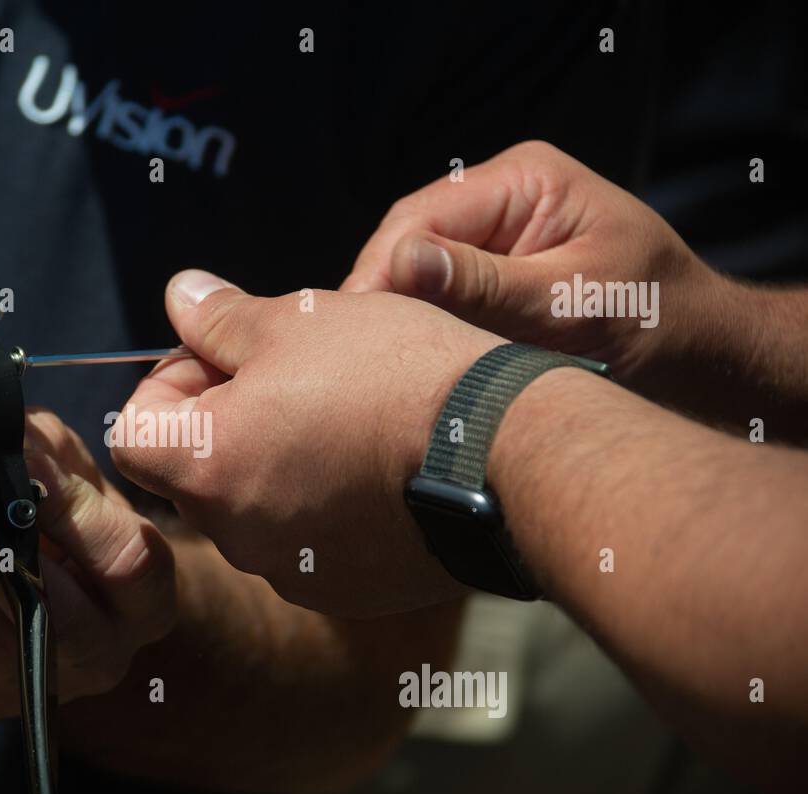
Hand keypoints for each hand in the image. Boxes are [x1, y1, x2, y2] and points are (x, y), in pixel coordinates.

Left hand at [0, 410, 175, 721]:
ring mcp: (32, 686)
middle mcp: (99, 658)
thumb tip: (0, 434)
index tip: (27, 462)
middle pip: (46, 610)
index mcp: (144, 603)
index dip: (73, 509)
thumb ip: (48, 453)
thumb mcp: (75, 476)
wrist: (42, 593)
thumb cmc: (66, 523)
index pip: (128, 562)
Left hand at [110, 270, 504, 618]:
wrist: (504, 456)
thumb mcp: (299, 322)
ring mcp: (292, 571)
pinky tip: (376, 467)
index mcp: (206, 466)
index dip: (168, 387)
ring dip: (276, 462)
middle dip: (226, 420)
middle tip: (294, 376)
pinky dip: (324, 506)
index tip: (225, 360)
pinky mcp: (346, 591)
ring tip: (346, 417)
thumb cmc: (395, 377)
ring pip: (254, 507)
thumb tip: (179, 296)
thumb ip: (220, 318)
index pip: (131, 434)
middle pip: (194, 471)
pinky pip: (308, 544)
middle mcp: (236, 534)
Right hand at [341, 140, 716, 390]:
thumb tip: (402, 264)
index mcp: (525, 178)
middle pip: (409, 238)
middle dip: (382, 291)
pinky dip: (421, 325)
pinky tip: (404, 357)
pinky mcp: (491, 274)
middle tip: (352, 350)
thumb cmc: (654, 318)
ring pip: (416, 269)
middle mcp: (501, 196)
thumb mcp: (570, 301)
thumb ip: (486, 284)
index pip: (423, 215)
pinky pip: (437, 293)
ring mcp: (493, 234)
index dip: (382, 269)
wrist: (698, 352)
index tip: (354, 323)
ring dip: (399, 312)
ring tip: (372, 358)